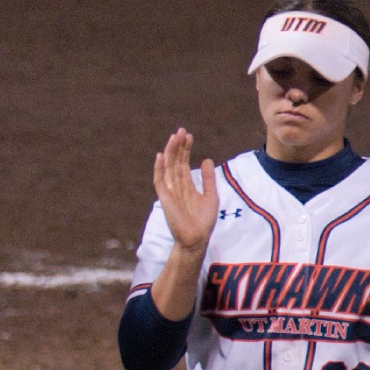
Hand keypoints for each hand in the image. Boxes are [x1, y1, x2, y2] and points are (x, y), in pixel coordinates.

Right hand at [152, 129, 217, 251]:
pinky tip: (160, 156)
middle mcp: (177, 185)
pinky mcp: (164, 198)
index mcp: (187, 185)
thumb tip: (207, 159)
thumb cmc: (204, 220)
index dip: (185, 149)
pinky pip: (159, 181)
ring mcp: (170, 191)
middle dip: (178, 146)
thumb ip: (209, 179)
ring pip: (167, 167)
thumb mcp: (211, 196)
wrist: (198, 238)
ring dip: (170, 152)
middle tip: (181, 131)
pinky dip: (159, 168)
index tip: (189, 136)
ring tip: (174, 137)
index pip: (184, 162)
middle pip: (175, 161)